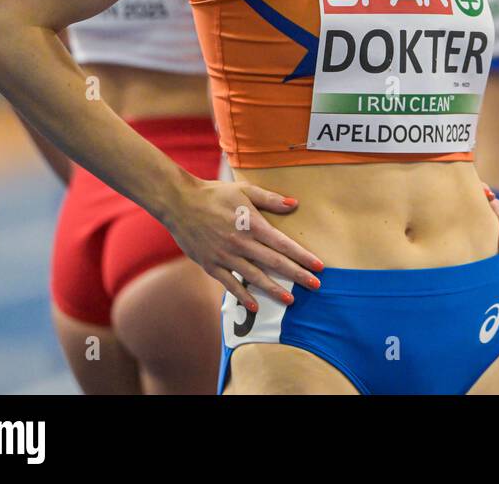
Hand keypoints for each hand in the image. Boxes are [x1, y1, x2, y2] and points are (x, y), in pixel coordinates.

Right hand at [162, 176, 324, 313]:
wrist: (179, 203)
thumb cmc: (215, 194)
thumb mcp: (244, 190)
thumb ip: (270, 199)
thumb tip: (295, 204)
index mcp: (252, 224)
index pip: (283, 244)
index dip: (302, 256)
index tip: (319, 266)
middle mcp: (241, 243)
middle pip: (274, 262)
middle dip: (297, 275)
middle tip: (316, 286)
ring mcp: (225, 256)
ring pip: (254, 277)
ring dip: (273, 290)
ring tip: (291, 300)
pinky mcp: (210, 265)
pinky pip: (230, 284)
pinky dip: (242, 296)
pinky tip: (255, 307)